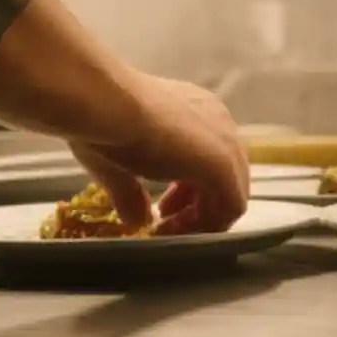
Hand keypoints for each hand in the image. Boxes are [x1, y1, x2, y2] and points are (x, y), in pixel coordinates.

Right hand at [70, 75, 248, 234]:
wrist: (104, 104)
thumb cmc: (104, 122)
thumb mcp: (117, 162)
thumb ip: (131, 192)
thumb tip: (137, 220)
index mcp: (195, 109)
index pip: (207, 158)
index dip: (187, 191)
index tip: (160, 210)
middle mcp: (218, 120)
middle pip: (224, 176)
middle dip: (196, 206)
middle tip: (166, 225)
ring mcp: (225, 141)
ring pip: (232, 192)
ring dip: (203, 220)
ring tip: (169, 232)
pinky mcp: (223, 164)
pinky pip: (232, 205)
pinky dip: (209, 225)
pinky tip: (178, 232)